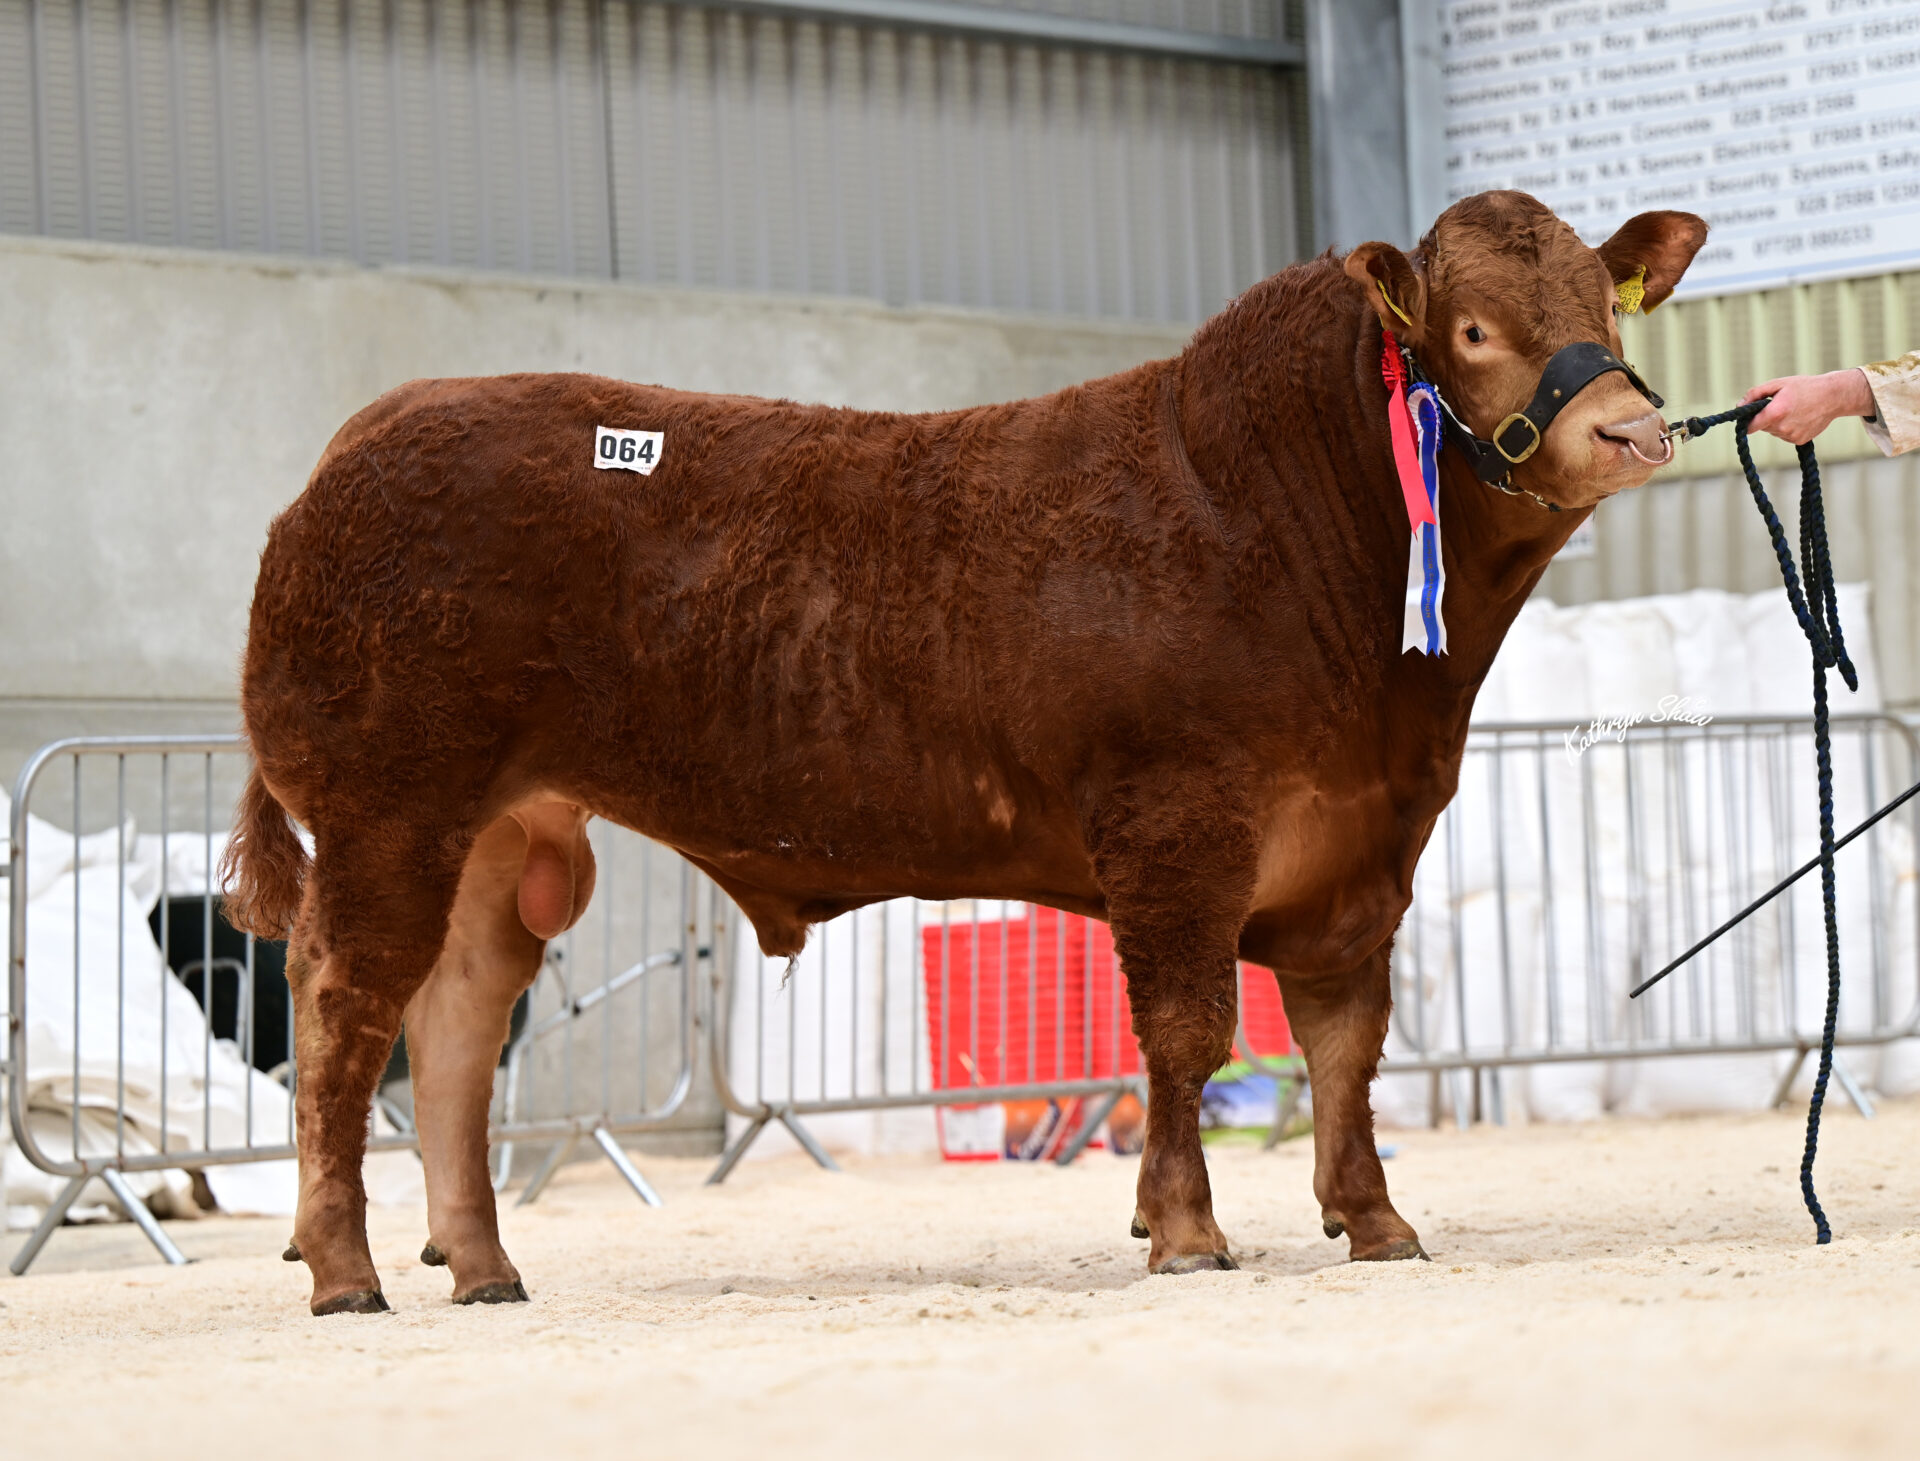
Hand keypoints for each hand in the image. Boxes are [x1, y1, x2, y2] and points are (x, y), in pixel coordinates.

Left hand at [1744, 369, 1876, 443]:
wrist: (1834, 396)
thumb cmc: (1804, 387)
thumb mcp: (1778, 384)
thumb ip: (1755, 394)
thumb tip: (1739, 407)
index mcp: (1775, 412)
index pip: (1750, 427)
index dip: (1747, 422)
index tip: (1748, 417)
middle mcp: (1782, 427)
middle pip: (1762, 427)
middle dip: (1766, 417)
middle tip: (1780, 404)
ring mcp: (1791, 436)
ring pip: (1774, 431)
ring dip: (1777, 422)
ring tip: (1793, 409)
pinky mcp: (1800, 441)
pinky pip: (1785, 435)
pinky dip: (1788, 427)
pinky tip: (1800, 417)